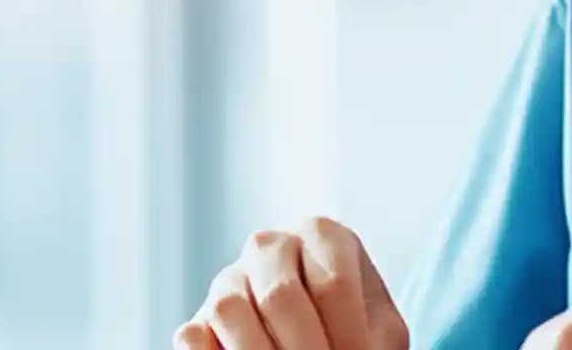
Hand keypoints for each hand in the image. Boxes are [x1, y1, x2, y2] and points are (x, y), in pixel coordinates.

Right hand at [173, 217, 408, 349]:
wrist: (318, 338)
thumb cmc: (357, 331)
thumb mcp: (378, 329)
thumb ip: (374, 338)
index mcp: (321, 234)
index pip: (332, 284)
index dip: (347, 334)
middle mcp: (269, 245)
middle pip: (280, 296)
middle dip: (306, 349)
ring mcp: (229, 278)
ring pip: (230, 310)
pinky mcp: (198, 318)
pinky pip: (193, 337)